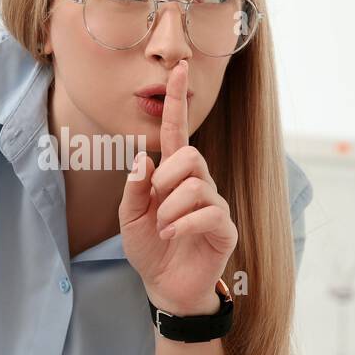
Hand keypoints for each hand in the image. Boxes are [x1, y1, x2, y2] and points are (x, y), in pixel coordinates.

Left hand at [119, 61, 237, 315]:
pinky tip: (172, 236)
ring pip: (196, 185)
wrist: (166, 286)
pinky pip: (207, 213)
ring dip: (169, 208)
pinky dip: (182, 224)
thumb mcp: (129, 218)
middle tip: (155, 204)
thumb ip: (133, 188)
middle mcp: (199, 183)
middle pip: (191, 156)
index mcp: (173, 175)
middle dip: (166, 179)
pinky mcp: (224, 228)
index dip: (177, 101)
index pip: (178, 131)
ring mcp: (215, 204)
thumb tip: (143, 159)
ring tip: (163, 228)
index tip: (178, 68)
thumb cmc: (150, 248)